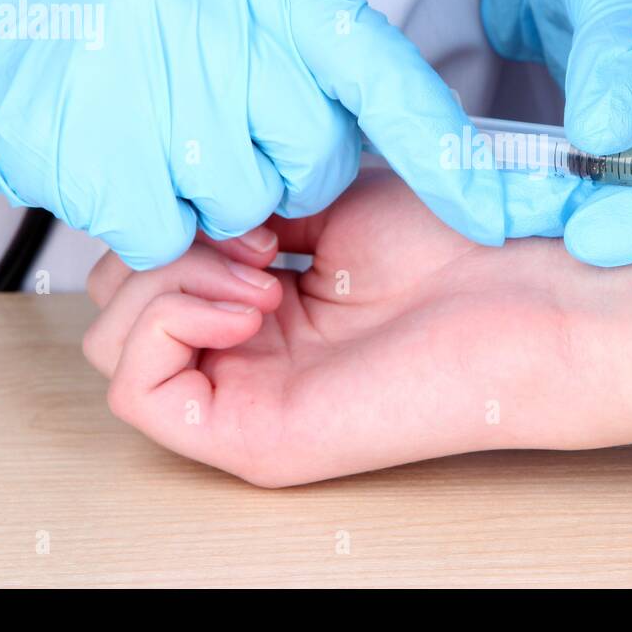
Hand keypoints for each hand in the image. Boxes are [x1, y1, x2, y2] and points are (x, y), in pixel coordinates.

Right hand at [0, 0, 502, 268]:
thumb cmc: (121, 8)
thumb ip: (306, 50)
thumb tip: (414, 135)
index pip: (380, 68)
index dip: (439, 148)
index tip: (492, 212)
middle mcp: (206, 18)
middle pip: (314, 159)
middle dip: (290, 179)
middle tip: (234, 147)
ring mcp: (142, 85)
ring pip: (241, 207)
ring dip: (214, 205)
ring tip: (167, 151)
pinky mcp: (89, 154)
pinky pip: (166, 238)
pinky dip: (154, 226)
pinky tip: (126, 173)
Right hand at [83, 171, 617, 486]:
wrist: (518, 288)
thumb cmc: (453, 244)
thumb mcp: (320, 198)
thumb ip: (237, 207)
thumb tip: (171, 206)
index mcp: (261, 297)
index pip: (146, 261)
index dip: (174, 213)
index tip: (250, 194)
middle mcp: (244, 350)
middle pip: (115, 301)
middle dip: (163, 243)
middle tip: (256, 239)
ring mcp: (243, 396)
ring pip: (112, 343)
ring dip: (167, 282)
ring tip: (265, 274)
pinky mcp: (249, 436)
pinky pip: (138, 391)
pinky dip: (167, 324)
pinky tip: (251, 303)